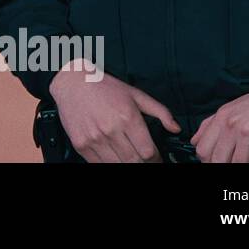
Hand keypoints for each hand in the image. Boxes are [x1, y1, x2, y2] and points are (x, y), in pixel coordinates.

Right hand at [49, 59, 179, 162]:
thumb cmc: (104, 87)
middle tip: (145, 159)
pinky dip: (109, 164)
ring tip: (130, 157)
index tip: (156, 157)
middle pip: (135, 161)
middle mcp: (111, 130)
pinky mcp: (81, 144)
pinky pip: (99, 165)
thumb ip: (160, 111)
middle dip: (144, 163)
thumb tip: (175, 128)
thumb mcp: (136, 94)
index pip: (148, 152)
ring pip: (118, 166)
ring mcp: (94, 139)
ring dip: (127, 164)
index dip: (156, 159)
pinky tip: (114, 156)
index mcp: (127, 117)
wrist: (72, 83)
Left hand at [191, 77, 248, 162]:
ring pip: (236, 164)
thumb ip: (212, 124)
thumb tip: (195, 140)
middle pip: (216, 159)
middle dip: (222, 166)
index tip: (213, 162)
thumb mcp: (233, 108)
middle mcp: (232, 125)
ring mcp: (248, 133)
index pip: (201, 147)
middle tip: (232, 165)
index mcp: (222, 117)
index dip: (206, 160)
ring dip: (242, 166)